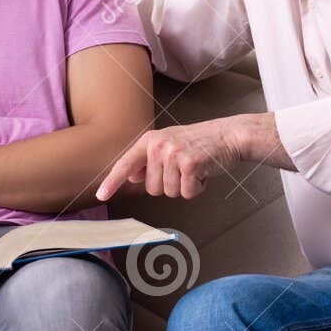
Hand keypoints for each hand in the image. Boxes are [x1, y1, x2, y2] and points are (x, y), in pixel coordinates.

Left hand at [97, 115, 275, 200]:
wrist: (230, 135)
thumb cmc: (201, 143)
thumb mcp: (171, 145)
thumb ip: (150, 160)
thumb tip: (132, 177)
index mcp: (151, 140)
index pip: (126, 163)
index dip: (112, 182)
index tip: (100, 195)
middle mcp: (159, 145)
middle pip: (151, 188)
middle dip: (169, 185)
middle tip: (184, 168)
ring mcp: (174, 154)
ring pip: (169, 192)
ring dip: (185, 186)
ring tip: (196, 168)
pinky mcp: (191, 164)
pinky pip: (187, 192)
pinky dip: (197, 188)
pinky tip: (204, 172)